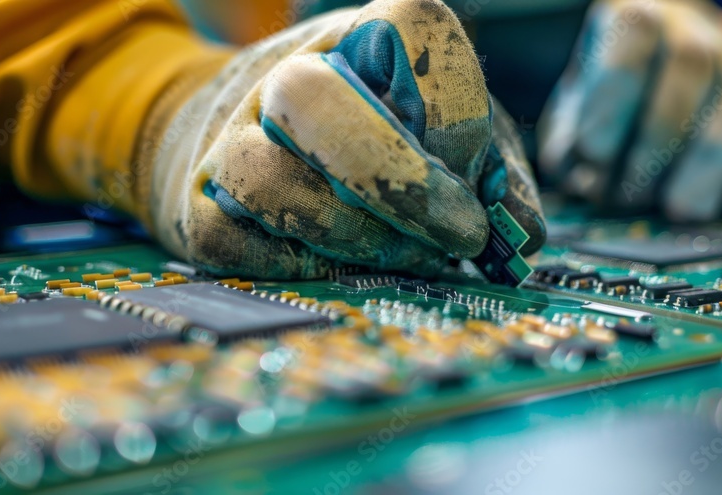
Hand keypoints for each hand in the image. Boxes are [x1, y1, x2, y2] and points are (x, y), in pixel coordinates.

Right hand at [141, 0, 544, 277]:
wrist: (226, 138)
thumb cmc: (364, 136)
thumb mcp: (443, 133)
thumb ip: (494, 173)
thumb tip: (521, 235)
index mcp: (363, 39)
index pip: (414, 25)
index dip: (454, 106)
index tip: (474, 172)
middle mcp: (286, 77)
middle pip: (314, 100)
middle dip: (400, 180)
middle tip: (459, 235)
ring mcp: (230, 143)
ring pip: (271, 182)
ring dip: (356, 236)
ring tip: (402, 255)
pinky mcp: (200, 212)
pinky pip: (249, 250)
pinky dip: (310, 269)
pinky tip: (343, 265)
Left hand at [538, 0, 721, 221]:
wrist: (670, 72)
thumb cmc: (609, 100)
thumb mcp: (575, 111)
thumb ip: (569, 143)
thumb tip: (583, 180)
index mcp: (635, 21)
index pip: (634, 38)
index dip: (613, 98)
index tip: (593, 153)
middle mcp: (693, 34)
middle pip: (690, 73)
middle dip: (655, 146)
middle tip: (627, 196)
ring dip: (706, 169)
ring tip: (677, 211)